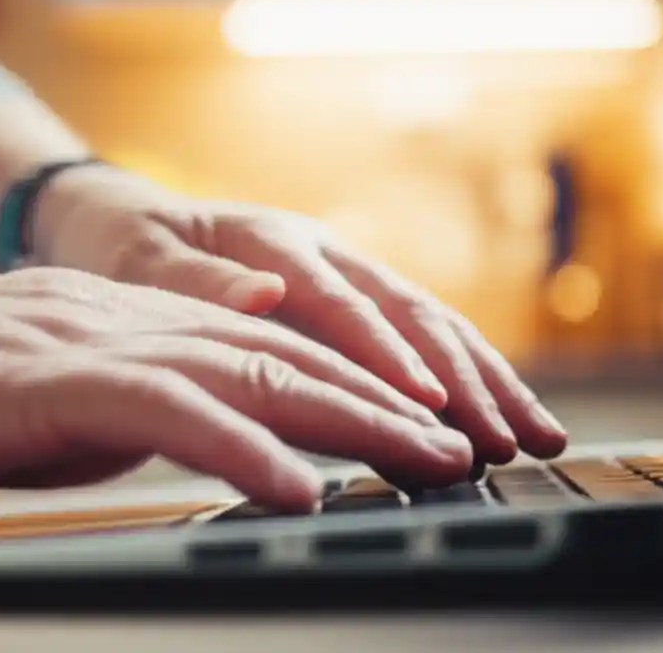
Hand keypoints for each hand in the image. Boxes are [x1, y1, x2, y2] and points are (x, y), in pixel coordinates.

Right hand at [0, 267, 472, 510]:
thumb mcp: (37, 403)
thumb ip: (118, 410)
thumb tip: (191, 438)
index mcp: (122, 322)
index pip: (264, 350)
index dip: (354, 389)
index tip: (423, 432)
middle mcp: (121, 317)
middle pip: (281, 353)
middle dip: (386, 400)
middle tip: (468, 442)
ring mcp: (85, 342)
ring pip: (247, 370)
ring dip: (349, 418)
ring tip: (428, 459)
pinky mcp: (41, 381)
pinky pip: (162, 411)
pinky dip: (241, 446)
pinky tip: (297, 482)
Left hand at [33, 168, 567, 463]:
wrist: (124, 220)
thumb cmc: (125, 247)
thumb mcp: (138, 259)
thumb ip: (194, 279)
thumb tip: (262, 295)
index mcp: (273, 242)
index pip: (339, 303)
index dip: (384, 354)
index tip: (423, 403)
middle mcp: (323, 253)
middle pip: (410, 314)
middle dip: (466, 380)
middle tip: (509, 441)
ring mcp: (344, 274)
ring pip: (432, 327)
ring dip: (487, 382)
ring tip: (538, 439)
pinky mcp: (351, 300)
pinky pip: (419, 339)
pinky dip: (465, 379)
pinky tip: (500, 419)